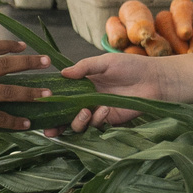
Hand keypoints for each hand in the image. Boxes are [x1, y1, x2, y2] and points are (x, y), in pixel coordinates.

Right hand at [58, 51, 181, 131]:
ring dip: (78, 121)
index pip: (62, 95)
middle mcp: (88, 100)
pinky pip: (96, 125)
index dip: (50, 103)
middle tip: (49, 130)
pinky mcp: (110, 121)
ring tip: (85, 111)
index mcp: (84, 85)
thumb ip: (84, 67)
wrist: (154, 79)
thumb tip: (62, 73)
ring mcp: (98, 111)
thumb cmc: (131, 66)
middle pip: (66, 116)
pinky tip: (104, 109)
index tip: (39, 107)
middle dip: (56, 126)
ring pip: (79, 125)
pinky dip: (97, 119)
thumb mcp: (104, 62)